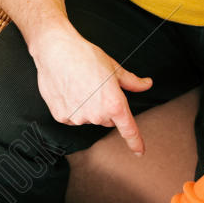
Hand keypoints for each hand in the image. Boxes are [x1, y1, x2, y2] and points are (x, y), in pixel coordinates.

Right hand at [30, 31, 151, 151]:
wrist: (56, 51)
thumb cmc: (86, 56)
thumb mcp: (114, 68)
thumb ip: (132, 82)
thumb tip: (146, 84)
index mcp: (114, 104)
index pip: (128, 129)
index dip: (135, 142)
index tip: (140, 152)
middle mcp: (97, 115)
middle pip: (106, 119)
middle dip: (104, 107)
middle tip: (95, 86)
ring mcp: (78, 117)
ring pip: (88, 118)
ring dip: (86, 107)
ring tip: (78, 85)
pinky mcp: (62, 116)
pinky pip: (71, 117)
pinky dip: (71, 106)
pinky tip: (67, 90)